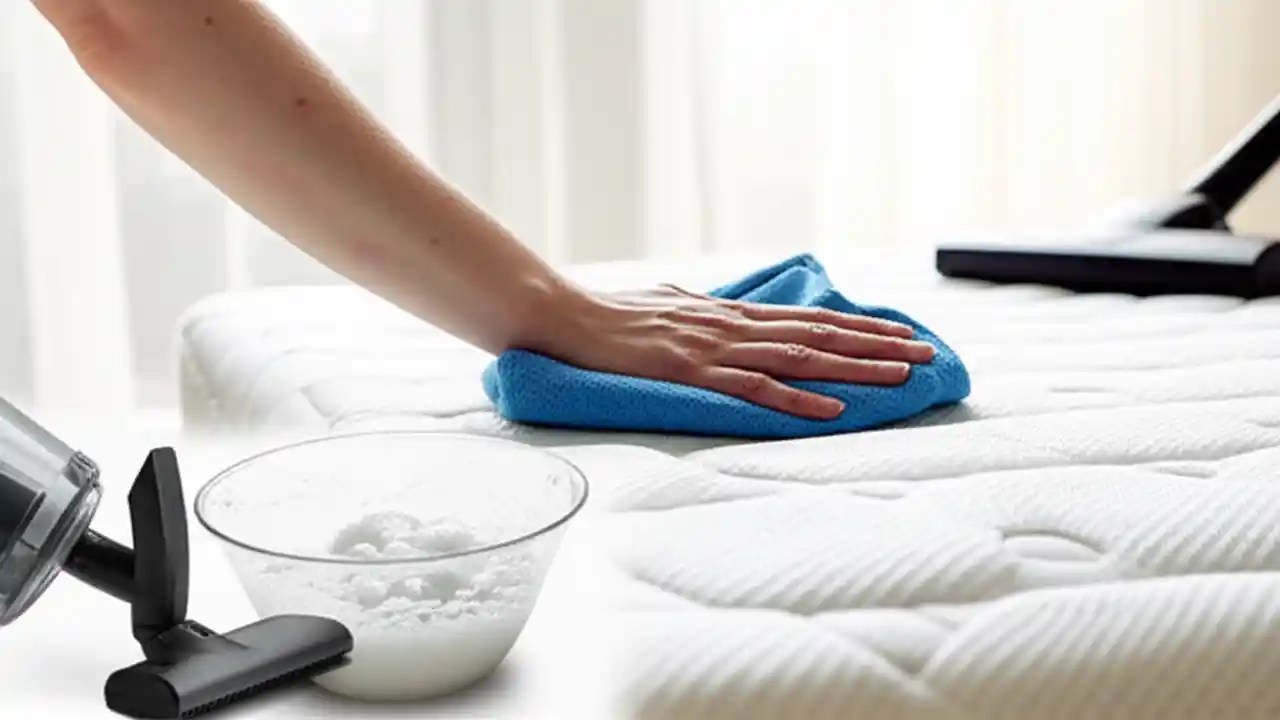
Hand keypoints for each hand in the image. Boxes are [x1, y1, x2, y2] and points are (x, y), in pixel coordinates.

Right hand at [527, 284, 935, 419]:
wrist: (567, 316)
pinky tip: (833, 410)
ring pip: (800, 357)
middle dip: (876, 345)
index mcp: (729, 313)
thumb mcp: (669, 304)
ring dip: (854, 368)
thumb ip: (700, 310)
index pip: (808, 319)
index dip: (859, 328)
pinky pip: (754, 388)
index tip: (900, 334)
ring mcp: (715, 348)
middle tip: (924, 354)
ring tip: (899, 375)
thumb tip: (715, 310)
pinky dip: (798, 401)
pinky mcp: (693, 373)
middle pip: (819, 335)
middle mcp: (733, 326)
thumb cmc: (613, 315)